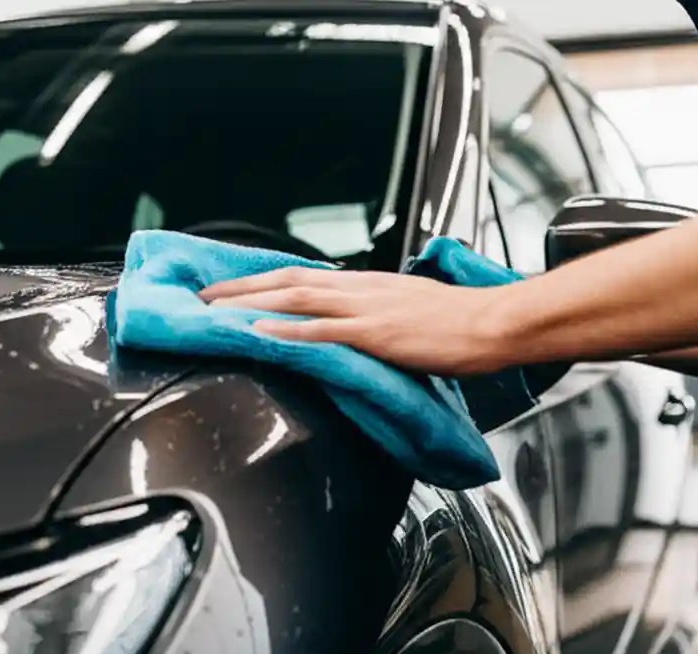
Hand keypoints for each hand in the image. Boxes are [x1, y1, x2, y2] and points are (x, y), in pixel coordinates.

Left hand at [199, 267, 517, 375]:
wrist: (494, 323)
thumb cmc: (461, 322)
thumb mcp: (411, 309)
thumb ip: (379, 315)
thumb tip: (356, 327)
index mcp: (369, 284)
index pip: (304, 276)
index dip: (263, 281)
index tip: (231, 289)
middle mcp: (362, 289)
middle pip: (288, 280)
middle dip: (241, 287)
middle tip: (202, 296)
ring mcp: (368, 310)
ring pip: (297, 298)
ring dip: (251, 303)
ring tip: (215, 312)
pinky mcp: (378, 333)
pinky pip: (324, 331)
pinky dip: (288, 330)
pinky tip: (262, 333)